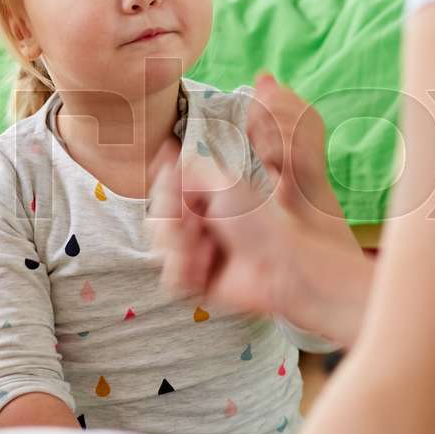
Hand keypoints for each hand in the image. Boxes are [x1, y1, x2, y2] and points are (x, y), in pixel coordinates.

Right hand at [148, 135, 372, 346]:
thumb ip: (189, 168)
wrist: (278, 265)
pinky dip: (186, 272)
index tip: (183, 199)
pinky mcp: (196, 282)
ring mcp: (195, 253)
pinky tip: (207, 267)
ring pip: (160, 251)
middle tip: (198, 226)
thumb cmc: (260, 222)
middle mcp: (197, 224)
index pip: (162, 195)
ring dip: (182, 249)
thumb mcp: (223, 182)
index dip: (166, 199)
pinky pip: (169, 278)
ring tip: (209, 250)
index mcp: (204, 199)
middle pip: (156, 223)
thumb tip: (164, 152)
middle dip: (173, 226)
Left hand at [244, 74, 341, 224]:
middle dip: (256, 123)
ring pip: (270, 126)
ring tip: (265, 155)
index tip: (255, 128)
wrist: (303, 202)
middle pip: (270, 106)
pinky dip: (266, 156)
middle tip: (256, 142)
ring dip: (260, 142)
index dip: (257, 108)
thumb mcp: (275, 132)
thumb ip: (269, 104)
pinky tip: (271, 166)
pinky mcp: (303, 158)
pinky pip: (273, 148)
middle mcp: (312, 122)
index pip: (273, 93)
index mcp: (308, 112)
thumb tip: (263, 74)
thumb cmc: (285, 166)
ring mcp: (310, 138)